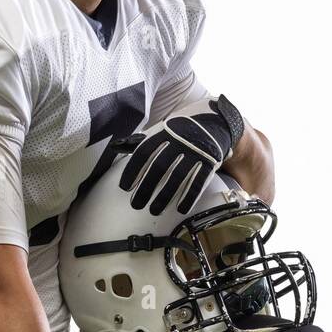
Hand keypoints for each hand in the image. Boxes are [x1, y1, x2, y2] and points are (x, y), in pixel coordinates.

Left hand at [119, 95, 244, 215]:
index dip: (133, 170)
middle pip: (159, 168)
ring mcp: (195, 151)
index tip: (125, 187)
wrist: (215, 121)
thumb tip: (116, 146)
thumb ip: (141, 141)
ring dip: (164, 196)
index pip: (145, 152)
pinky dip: (188, 196)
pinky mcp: (210, 161)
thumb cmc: (181, 130)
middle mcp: (179, 141)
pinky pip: (198, 181)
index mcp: (164, 132)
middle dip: (146, 188)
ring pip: (177, 177)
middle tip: (136, 205)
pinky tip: (180, 209)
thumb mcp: (161, 130)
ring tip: (154, 210)